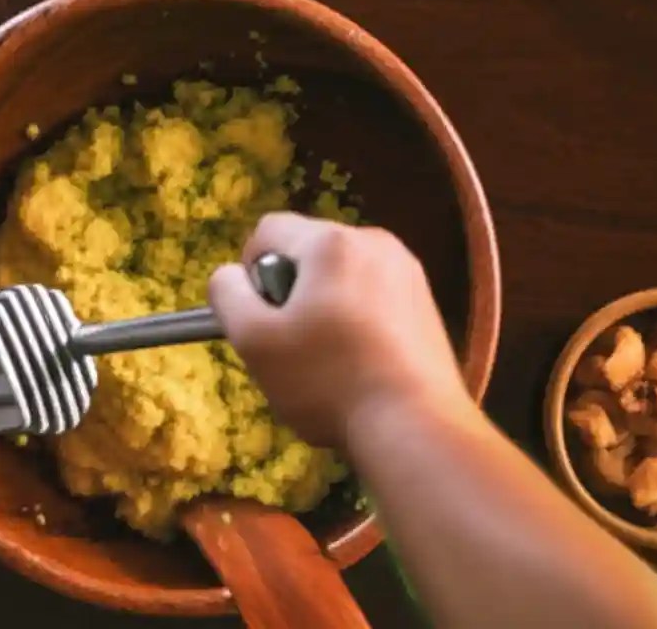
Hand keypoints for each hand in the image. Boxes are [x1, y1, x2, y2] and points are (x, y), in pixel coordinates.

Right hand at [209, 212, 468, 448]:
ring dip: (324, 307)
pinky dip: (358, 321)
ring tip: (329, 361)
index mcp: (331, 242)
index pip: (268, 230)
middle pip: (308, 252)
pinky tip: (361, 365)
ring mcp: (408, 271)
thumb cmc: (326, 380)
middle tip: (293, 345)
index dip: (250, 272)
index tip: (261, 319)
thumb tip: (228, 275)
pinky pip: (374, 296)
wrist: (413, 426)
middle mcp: (374, 242)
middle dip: (291, 291)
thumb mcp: (255, 341)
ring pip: (342, 276)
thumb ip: (228, 296)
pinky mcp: (427, 303)